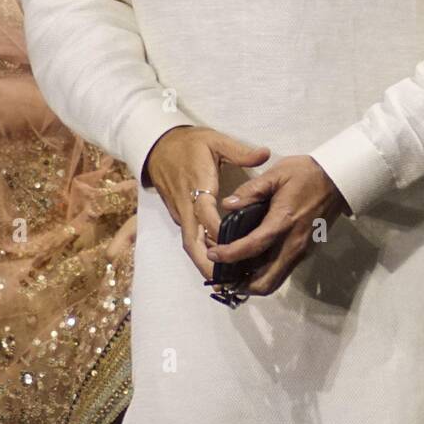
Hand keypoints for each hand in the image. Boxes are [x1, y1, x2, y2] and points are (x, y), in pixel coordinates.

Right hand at [145, 127, 270, 278]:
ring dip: (203, 261)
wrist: (158, 145)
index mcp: (197, 187)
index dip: (218, 233)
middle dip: (205, 263)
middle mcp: (186, 205)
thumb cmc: (189, 143)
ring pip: (190, 242)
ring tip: (223, 281)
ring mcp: (180, 212)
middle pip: (192, 241)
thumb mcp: (216, 140)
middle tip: (222, 282)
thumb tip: (265, 153)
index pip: (206, 216)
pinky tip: (218, 260)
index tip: (235, 246)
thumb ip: (240, 151)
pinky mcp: (179, 214)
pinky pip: (190, 236)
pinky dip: (202, 250)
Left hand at [212, 156, 348, 295]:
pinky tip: (250, 263)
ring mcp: (301, 251)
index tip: (213, 254)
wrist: (338, 178)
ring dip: (252, 283)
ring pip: (274, 281)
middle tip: (221, 273)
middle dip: (241, 284)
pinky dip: (263, 275)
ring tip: (232, 272)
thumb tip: (228, 205)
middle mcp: (293, 243)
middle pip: (265, 281)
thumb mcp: (277, 173)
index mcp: (283, 221)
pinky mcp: (305, 251)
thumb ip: (251, 190)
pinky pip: (281, 272)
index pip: (253, 247)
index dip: (230, 255)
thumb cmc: (307, 173)